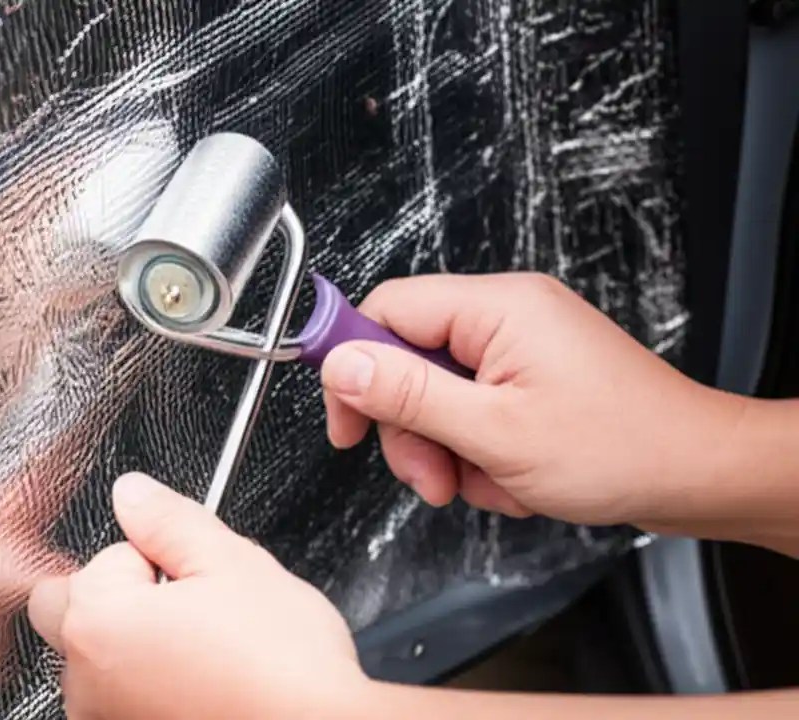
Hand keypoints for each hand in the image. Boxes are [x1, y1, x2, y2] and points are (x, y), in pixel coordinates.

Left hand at [25, 473, 368, 719]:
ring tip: (204, 651)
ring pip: (96, 660)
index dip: (155, 558)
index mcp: (99, 620)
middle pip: (72, 610)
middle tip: (186, 608)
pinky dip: (149, 688)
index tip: (195, 577)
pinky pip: (120, 700)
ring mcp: (105, 719)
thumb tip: (133, 493)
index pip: (103, 557)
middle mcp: (86, 679)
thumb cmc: (282, 668)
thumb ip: (168, 519)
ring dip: (132, 647)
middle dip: (119, 598)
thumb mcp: (232, 562)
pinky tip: (201, 685)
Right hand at [320, 272, 746, 529]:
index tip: (346, 418)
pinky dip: (480, 452)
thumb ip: (408, 395)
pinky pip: (473, 410)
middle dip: (411, 428)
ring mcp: (522, 347)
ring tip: (483, 482)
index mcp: (497, 307)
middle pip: (408, 360)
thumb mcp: (494, 431)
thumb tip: (342, 365)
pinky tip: (511, 477)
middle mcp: (508, 315)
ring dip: (447, 450)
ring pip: (437, 394)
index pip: (386, 309)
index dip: (352, 363)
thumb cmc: (624, 447)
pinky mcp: (531, 376)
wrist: (699, 474)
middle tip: (431, 475)